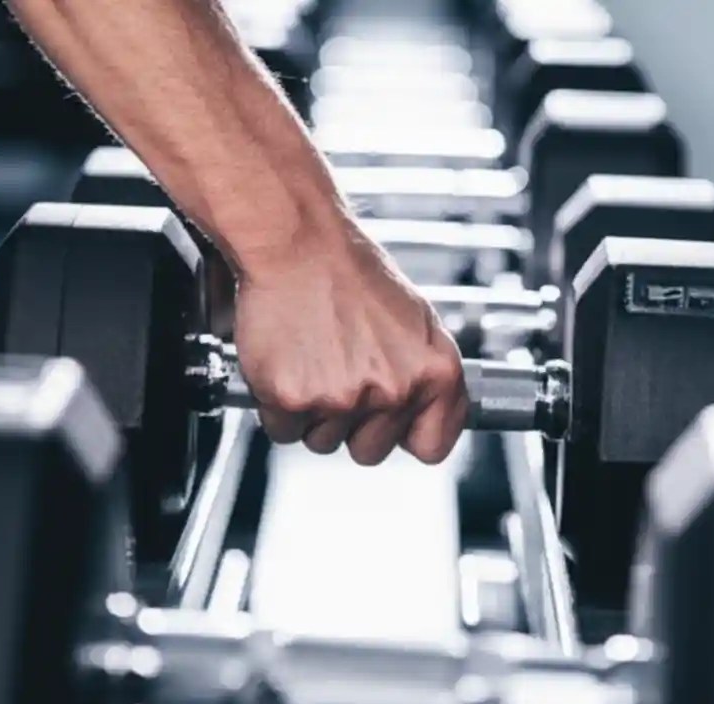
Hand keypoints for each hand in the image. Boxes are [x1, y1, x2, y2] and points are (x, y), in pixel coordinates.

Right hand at [232, 219, 468, 465]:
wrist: (298, 243)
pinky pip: (284, 431)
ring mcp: (344, 399)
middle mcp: (395, 390)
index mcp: (435, 372)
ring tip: (314, 359)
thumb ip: (428, 374)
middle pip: (370, 451)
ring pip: (323, 442)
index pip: (433, 446)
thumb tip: (433, 416)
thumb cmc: (351, 273)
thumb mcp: (418, 320)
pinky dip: (278, 404)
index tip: (394, 422)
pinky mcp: (294, 399)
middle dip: (352, 424)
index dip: (408, 435)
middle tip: (339, 374)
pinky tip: (289, 363)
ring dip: (313, 412)